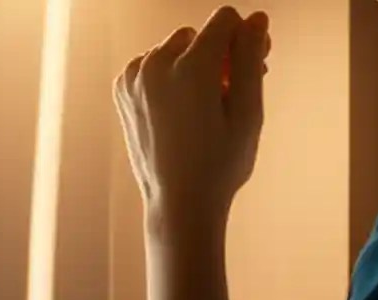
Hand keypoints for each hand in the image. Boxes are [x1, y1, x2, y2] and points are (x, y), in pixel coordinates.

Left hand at [114, 7, 270, 231]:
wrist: (179, 204)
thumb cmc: (219, 164)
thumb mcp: (248, 110)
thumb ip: (251, 57)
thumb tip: (255, 19)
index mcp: (190, 67)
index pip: (226, 19)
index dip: (245, 39)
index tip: (254, 67)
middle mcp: (155, 66)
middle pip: (198, 34)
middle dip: (218, 53)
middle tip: (231, 92)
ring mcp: (134, 78)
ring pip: (173, 48)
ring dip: (192, 65)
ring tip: (205, 106)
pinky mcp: (123, 91)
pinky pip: (150, 65)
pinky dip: (167, 77)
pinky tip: (180, 108)